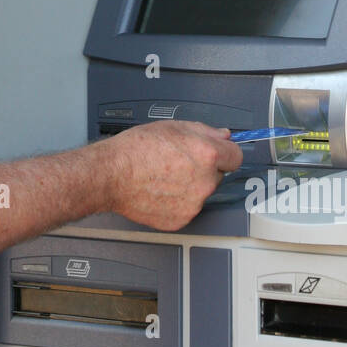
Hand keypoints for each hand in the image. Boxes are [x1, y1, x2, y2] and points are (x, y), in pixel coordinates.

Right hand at [107, 120, 242, 231]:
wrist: (111, 176)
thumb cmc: (134, 150)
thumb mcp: (171, 127)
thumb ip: (203, 131)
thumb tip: (222, 135)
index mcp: (207, 155)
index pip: (236, 156)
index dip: (224, 152)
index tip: (217, 154)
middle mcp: (205, 182)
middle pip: (217, 175)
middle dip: (203, 169)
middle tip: (178, 162)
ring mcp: (194, 204)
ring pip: (201, 193)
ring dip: (190, 186)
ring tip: (163, 177)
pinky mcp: (182, 219)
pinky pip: (187, 208)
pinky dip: (177, 202)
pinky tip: (159, 190)